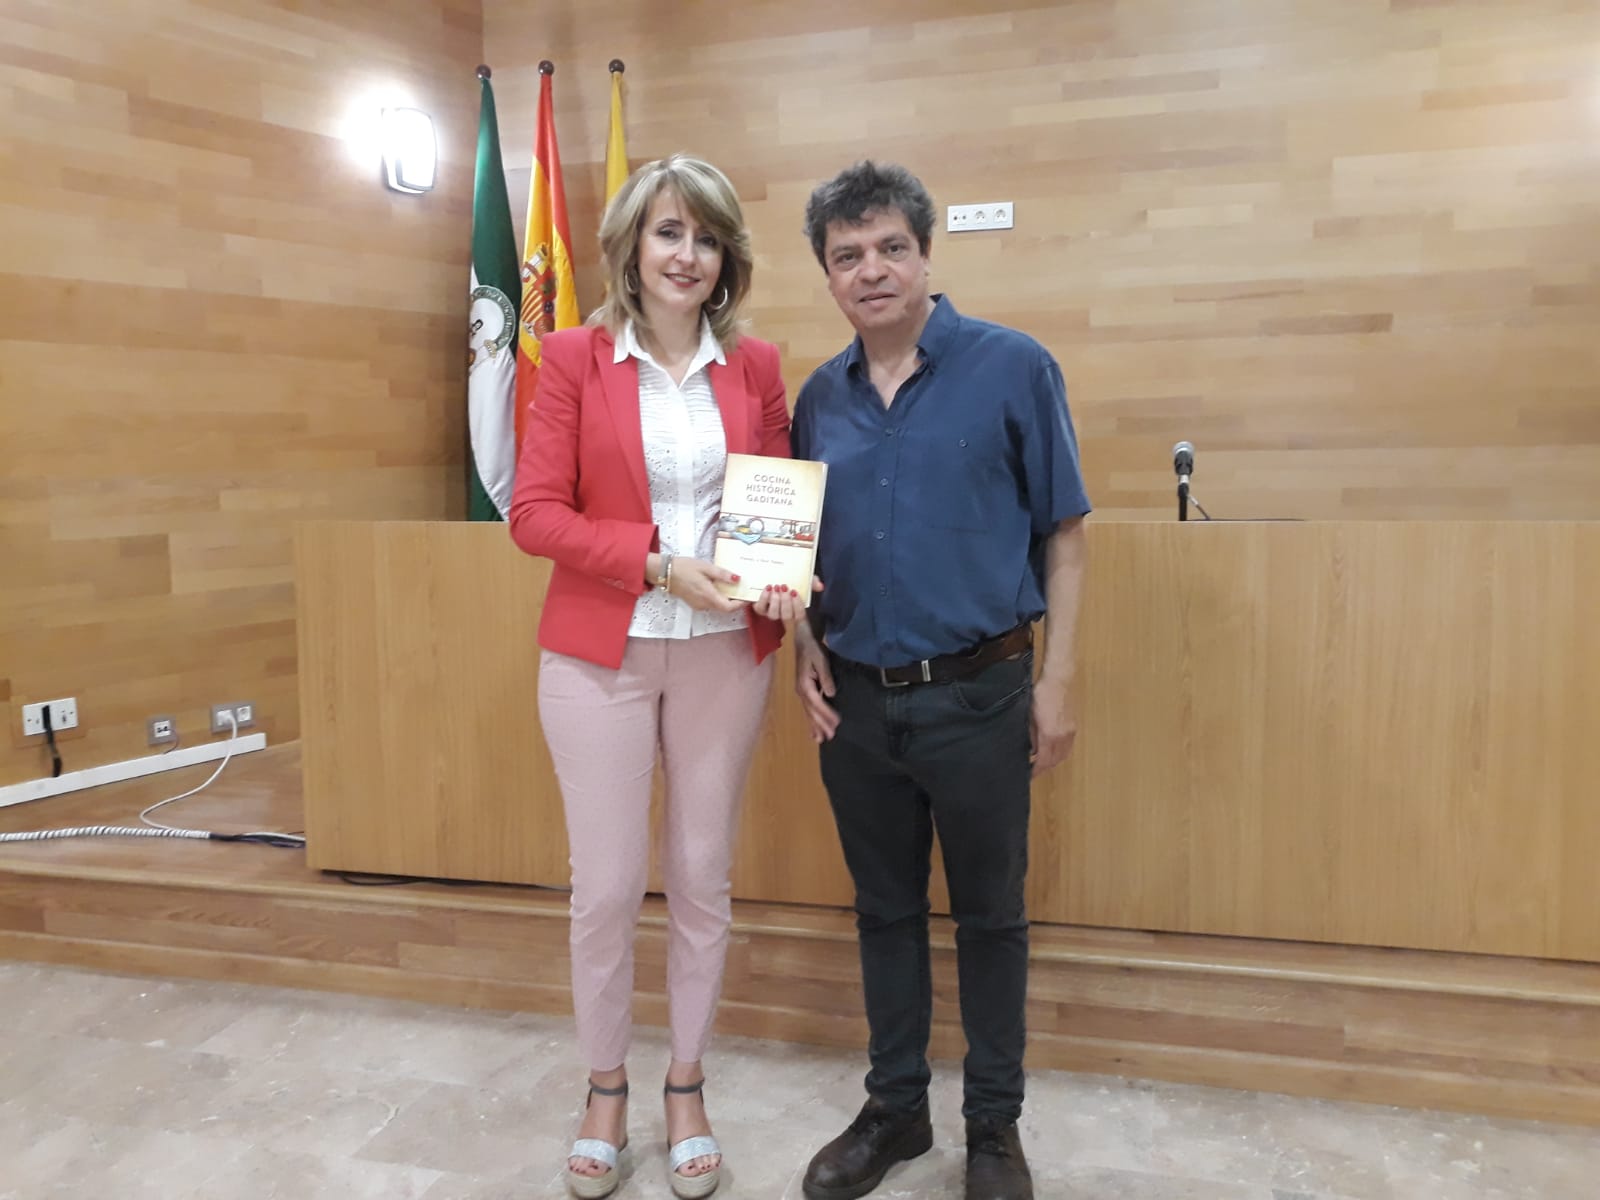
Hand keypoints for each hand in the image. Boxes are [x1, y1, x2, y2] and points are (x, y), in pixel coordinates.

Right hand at [667, 558, 744, 613]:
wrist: (665, 572)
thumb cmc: (684, 567)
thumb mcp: (706, 567)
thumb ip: (722, 575)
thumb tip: (738, 579)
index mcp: (708, 595)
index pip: (729, 608)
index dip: (740, 605)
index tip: (747, 597)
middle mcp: (704, 604)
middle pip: (724, 608)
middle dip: (735, 601)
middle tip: (742, 590)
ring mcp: (698, 605)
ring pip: (717, 606)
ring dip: (726, 599)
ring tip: (732, 586)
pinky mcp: (694, 603)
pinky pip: (710, 603)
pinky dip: (717, 597)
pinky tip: (718, 586)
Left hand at [750, 576, 823, 623]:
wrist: (772, 574)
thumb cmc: (789, 579)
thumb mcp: (802, 579)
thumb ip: (812, 582)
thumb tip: (820, 586)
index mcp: (796, 609)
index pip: (799, 616)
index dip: (797, 606)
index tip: (795, 592)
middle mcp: (783, 613)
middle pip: (786, 616)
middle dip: (786, 602)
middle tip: (784, 587)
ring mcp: (771, 612)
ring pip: (773, 615)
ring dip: (775, 601)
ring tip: (776, 587)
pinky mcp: (760, 608)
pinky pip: (760, 609)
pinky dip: (764, 598)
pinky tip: (768, 588)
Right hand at [793, 623, 839, 742]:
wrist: (803, 641)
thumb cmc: (813, 649)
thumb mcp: (821, 660)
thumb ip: (826, 677)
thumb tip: (830, 693)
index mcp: (805, 684)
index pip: (817, 703)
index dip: (827, 714)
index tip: (837, 723)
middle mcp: (801, 691)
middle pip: (812, 711)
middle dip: (821, 725)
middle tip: (830, 737)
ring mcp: (802, 692)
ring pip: (809, 712)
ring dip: (815, 726)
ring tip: (821, 740)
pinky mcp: (805, 691)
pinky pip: (808, 709)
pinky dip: (811, 720)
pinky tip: (814, 730)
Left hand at [1029, 681, 1077, 777]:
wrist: (1058, 680)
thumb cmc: (1041, 695)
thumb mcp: (1029, 716)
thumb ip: (1031, 735)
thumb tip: (1031, 749)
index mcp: (1050, 734)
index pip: (1044, 761)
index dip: (1036, 770)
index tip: (1029, 775)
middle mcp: (1063, 736)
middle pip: (1055, 761)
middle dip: (1044, 768)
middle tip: (1034, 770)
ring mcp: (1070, 731)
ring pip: (1063, 755)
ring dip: (1053, 761)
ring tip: (1042, 762)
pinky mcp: (1073, 726)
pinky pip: (1068, 747)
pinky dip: (1060, 753)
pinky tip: (1053, 750)